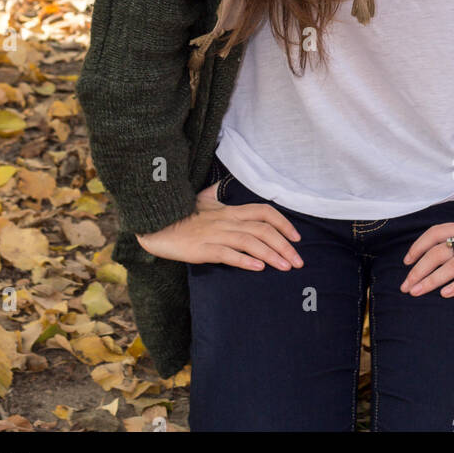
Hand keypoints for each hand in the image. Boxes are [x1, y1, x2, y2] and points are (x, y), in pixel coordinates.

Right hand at [135, 186, 303, 272]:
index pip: (263, 212)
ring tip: (286, 267)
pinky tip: (258, 267)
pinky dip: (244, 260)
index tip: (297, 238)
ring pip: (250, 242)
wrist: (155, 224)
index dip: (283, 223)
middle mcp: (226, 220)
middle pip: (263, 229)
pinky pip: (227, 254)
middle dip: (284, 245)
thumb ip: (218, 194)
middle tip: (299, 262)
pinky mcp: (202, 249)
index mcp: (229, 210)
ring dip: (271, 254)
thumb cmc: (181, 214)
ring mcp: (215, 234)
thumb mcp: (203, 201)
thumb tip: (225, 185)